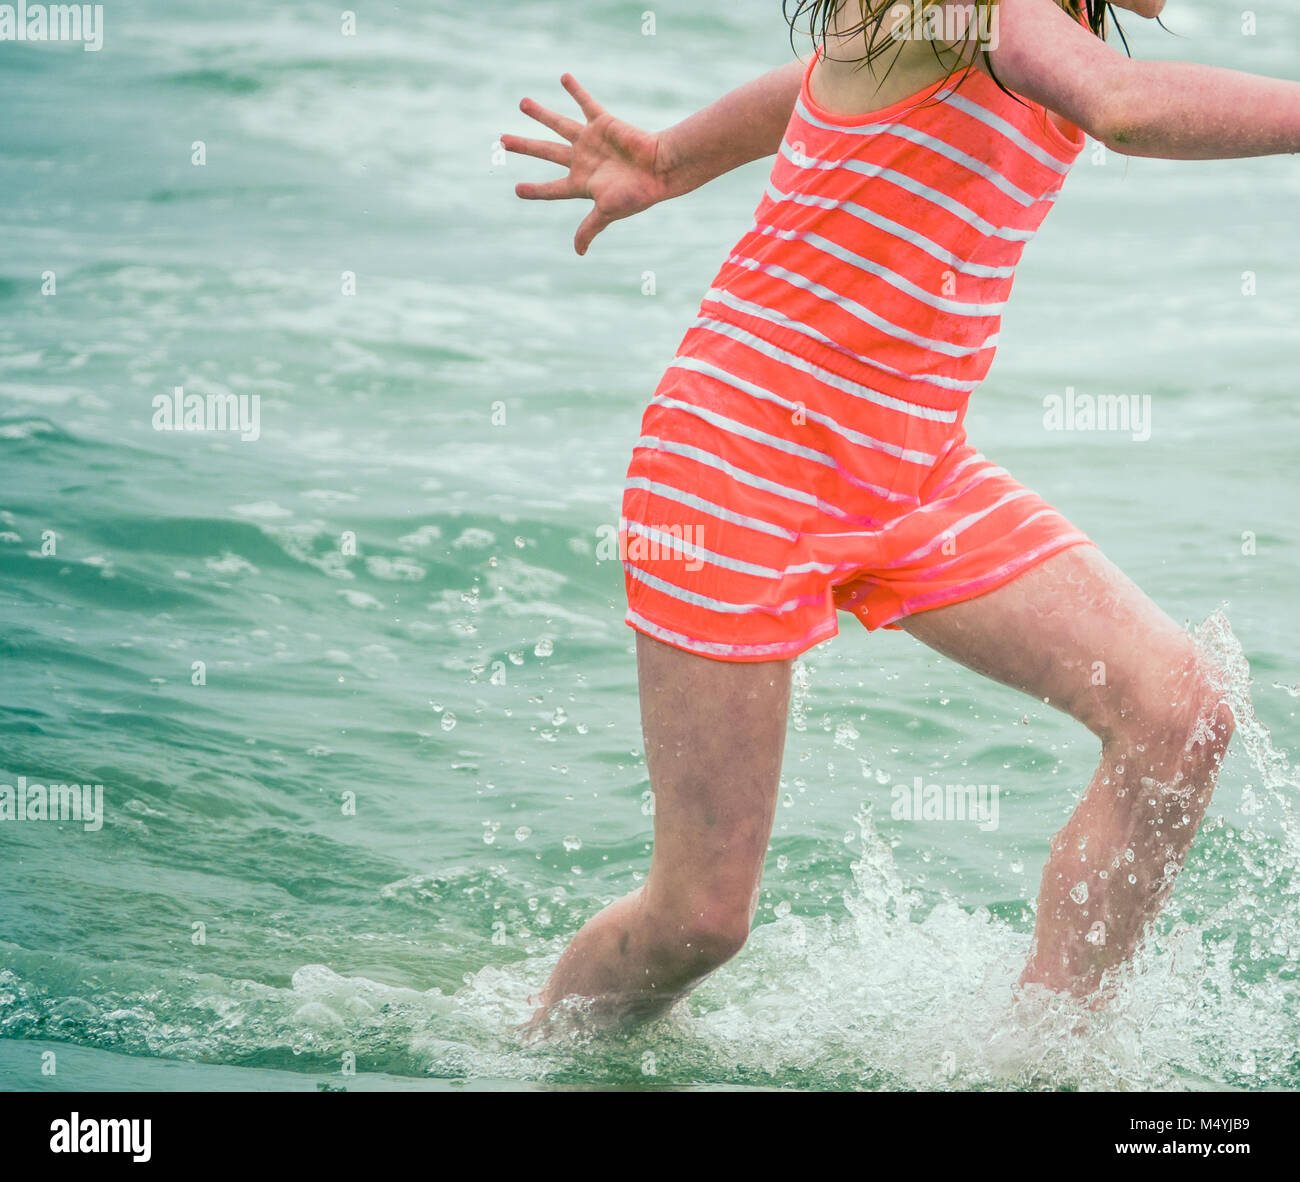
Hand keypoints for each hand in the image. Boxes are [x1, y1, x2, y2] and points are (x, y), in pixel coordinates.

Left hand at [503, 74, 671, 255]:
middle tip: (502, 140)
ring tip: (522, 103)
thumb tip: (579, 253)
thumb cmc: (636, 193)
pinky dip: (576, 90)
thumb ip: (589, 229)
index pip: (552, 188)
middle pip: (546, 152)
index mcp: (582, 184)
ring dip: (540, 114)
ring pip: (559, 125)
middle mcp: (583, 160)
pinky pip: (586, 103)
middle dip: (524, 146)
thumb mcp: (607, 213)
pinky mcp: (603, 123)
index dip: (534, 190)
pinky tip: (563, 77)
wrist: (660, 168)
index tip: (517, 190)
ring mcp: (592, 141)